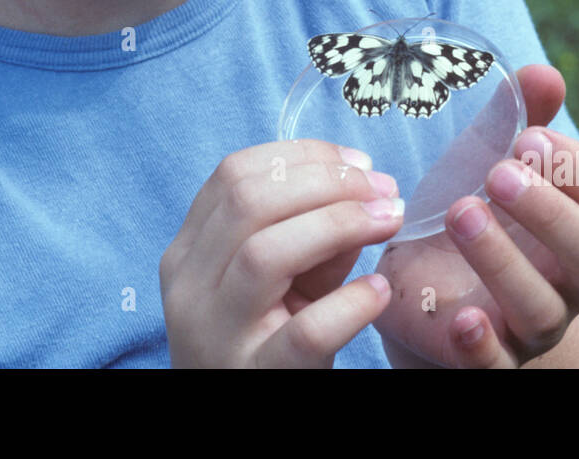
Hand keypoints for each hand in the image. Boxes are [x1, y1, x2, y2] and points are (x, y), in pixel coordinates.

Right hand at [160, 139, 404, 366]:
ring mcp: (217, 336)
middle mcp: (190, 288)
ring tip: (389, 220)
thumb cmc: (269, 341)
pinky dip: (349, 304)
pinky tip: (378, 291)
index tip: (358, 162)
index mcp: (189, 252)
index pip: (233, 174)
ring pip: (264, 254)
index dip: (302, 155)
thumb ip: (312, 233)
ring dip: (339, 224)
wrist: (237, 423)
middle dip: (327, 182)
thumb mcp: (280, 281)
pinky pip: (305, 334)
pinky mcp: (257, 378)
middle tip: (384, 189)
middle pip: (248, 202)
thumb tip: (367, 187)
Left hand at [373, 65, 578, 367]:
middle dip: (553, 211)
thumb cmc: (474, 205)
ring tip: (462, 212)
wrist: (419, 272)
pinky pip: (496, 365)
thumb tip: (543, 73)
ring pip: (544, 308)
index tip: (528, 138)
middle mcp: (570, 279)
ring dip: (505, 259)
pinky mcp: (485, 355)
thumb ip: (520, 115)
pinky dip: (484, 345)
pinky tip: (462, 315)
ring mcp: (531, 323)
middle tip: (499, 171)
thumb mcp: (491, 153)